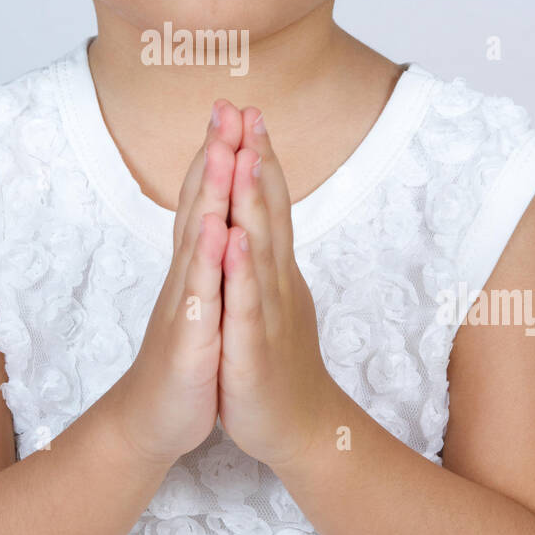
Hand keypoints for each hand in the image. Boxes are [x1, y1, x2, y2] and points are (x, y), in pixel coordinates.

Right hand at [110, 101, 238, 466]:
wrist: (156, 417)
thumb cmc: (188, 356)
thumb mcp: (205, 297)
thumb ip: (209, 255)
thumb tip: (221, 215)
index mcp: (198, 265)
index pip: (206, 199)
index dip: (218, 154)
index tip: (234, 110)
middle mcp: (188, 274)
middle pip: (198, 205)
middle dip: (213, 155)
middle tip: (225, 107)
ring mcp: (186, 303)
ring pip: (198, 240)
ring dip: (209, 194)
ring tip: (222, 149)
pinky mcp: (189, 339)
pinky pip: (201, 296)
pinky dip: (209, 261)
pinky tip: (217, 230)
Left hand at [217, 107, 335, 471]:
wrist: (297, 426)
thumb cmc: (275, 356)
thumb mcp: (267, 294)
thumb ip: (265, 251)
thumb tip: (258, 212)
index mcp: (272, 267)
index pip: (267, 202)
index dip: (258, 155)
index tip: (247, 109)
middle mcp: (274, 280)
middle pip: (267, 211)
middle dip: (256, 159)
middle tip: (248, 110)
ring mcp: (267, 311)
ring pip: (260, 249)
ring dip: (254, 201)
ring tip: (246, 157)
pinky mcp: (254, 347)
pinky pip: (247, 304)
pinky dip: (242, 271)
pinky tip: (236, 240)